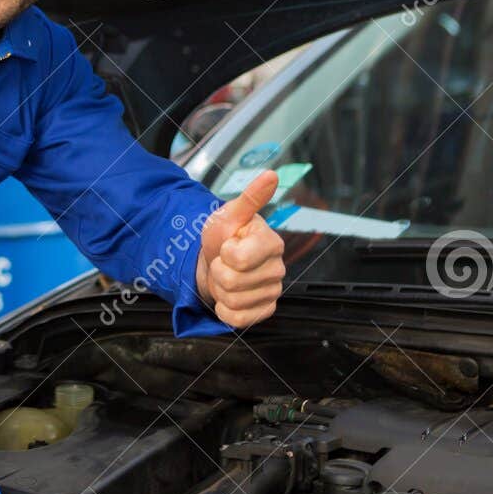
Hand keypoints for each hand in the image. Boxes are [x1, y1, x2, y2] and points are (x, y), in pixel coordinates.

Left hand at [195, 169, 286, 328]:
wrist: (215, 259)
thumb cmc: (224, 236)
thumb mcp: (230, 214)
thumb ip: (250, 197)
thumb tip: (271, 174)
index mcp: (271, 243)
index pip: (238, 258)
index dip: (224, 252)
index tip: (227, 244)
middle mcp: (277, 268)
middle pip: (232, 281)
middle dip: (218, 271)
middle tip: (223, 261)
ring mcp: (272, 291)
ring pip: (233, 301)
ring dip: (220, 290)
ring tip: (226, 276)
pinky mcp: (265, 310)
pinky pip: (239, 319)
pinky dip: (225, 310)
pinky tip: (228, 296)